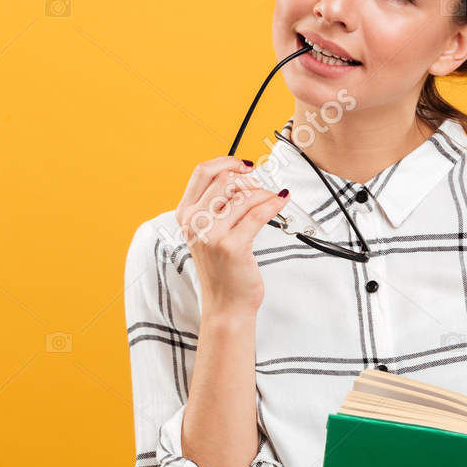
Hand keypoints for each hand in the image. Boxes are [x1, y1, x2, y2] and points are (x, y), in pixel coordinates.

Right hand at [174, 156, 290, 316]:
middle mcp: (194, 223)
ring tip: (272, 200)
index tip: (245, 165)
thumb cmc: (221, 269)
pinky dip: (274, 203)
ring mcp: (212, 235)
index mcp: (185, 215)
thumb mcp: (207, 233)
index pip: (202, 172)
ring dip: (264, 194)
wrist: (225, 304)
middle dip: (250, 181)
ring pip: (244, 196)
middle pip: (226, 180)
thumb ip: (215, 205)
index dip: (227, 162)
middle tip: (262, 191)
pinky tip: (281, 201)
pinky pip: (258, 213)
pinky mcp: (232, 246)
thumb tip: (241, 175)